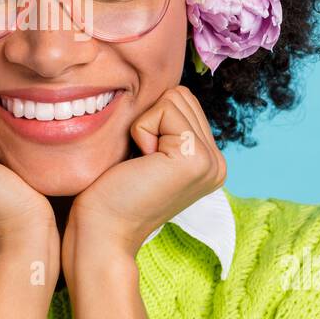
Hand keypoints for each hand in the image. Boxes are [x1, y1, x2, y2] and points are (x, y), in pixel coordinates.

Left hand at [63, 85, 225, 277]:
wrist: (102, 232)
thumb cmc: (110, 192)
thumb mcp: (147, 152)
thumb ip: (166, 125)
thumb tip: (163, 86)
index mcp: (209, 161)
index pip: (183, 101)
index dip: (151, 120)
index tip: (141, 160)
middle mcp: (217, 162)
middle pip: (182, 95)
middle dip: (150, 120)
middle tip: (140, 162)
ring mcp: (211, 162)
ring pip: (174, 97)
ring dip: (145, 126)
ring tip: (141, 164)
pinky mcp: (196, 158)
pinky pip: (163, 110)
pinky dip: (142, 131)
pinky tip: (141, 164)